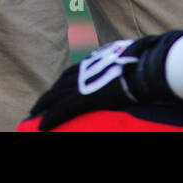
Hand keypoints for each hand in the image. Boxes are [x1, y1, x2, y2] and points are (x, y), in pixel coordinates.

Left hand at [29, 31, 182, 131]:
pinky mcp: (87, 97)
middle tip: (37, 107)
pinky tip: (41, 126)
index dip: (62, 84)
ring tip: (33, 116)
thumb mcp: (133, 57)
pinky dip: (51, 117)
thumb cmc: (147, 62)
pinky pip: (64, 110)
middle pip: (61, 84)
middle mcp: (87, 70)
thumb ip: (124, 60)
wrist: (150, 68)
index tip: (54, 92)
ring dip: (44, 107)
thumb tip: (132, 59)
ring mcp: (86, 83)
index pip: (73, 73)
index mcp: (97, 61)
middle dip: (48, 96)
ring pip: (57, 96)